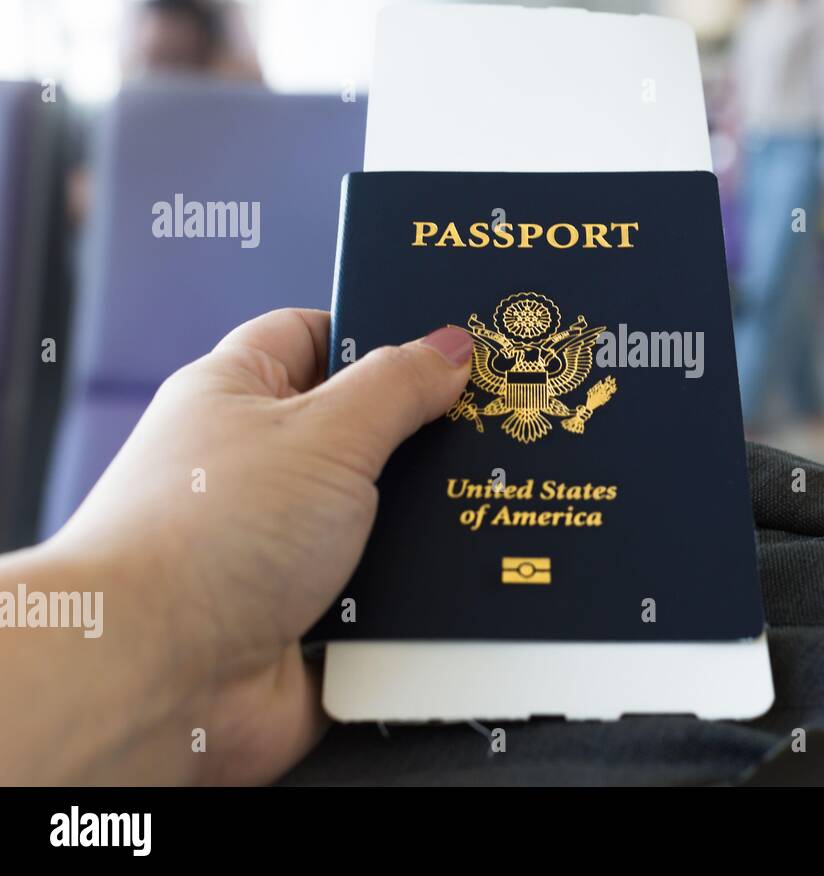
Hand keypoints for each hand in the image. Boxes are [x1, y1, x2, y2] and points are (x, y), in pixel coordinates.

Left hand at [1, 309, 470, 783]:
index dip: (377, 333)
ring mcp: (276, 547)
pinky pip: (380, 597)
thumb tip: (450, 349)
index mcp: (236, 395)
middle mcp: (252, 468)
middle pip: (357, 431)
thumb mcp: (325, 433)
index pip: (312, 335)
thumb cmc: (204, 539)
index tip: (445, 346)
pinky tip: (451, 589)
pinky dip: (411, 599)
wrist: (150, 679)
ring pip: (376, 520)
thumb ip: (397, 385)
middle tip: (484, 433)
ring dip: (417, 529)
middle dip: (416, 440)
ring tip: (476, 512)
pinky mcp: (302, 618)